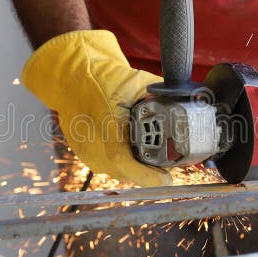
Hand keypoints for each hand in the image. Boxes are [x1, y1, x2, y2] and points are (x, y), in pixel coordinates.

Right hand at [22, 30, 170, 186]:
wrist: (72, 77)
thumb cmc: (101, 76)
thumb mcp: (136, 80)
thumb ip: (160, 94)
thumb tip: (185, 104)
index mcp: (105, 123)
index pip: (123, 161)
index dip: (146, 176)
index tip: (166, 180)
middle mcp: (92, 143)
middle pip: (128, 172)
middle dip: (150, 171)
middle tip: (168, 163)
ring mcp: (87, 152)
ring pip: (120, 172)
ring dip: (137, 167)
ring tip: (151, 154)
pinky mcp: (85, 155)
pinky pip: (111, 167)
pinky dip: (125, 161)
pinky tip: (133, 149)